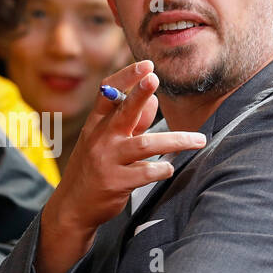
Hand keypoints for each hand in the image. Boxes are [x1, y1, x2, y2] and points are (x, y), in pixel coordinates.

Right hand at [35, 60, 206, 272]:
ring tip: (199, 140)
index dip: (127, 77)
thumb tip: (154, 100)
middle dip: (140, 94)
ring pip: (145, 144)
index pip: (108, 93)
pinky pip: (145, 173)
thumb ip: (131, 122)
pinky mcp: (115, 183)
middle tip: (156, 79)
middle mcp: (100, 139)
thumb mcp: (105, 141)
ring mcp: (107, 161)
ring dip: (176, 141)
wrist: (73, 207)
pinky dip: (162, 169)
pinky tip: (169, 169)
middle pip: (123, 112)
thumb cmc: (94, 168)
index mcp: (96, 124)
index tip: (147, 65)